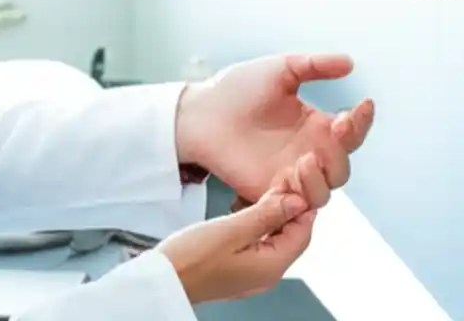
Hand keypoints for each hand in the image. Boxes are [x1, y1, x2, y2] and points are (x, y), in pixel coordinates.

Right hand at [160, 158, 324, 303]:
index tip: (294, 181)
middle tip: (278, 182)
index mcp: (271, 267)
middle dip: (288, 209)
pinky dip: (258, 227)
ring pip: (275, 240)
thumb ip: (266, 215)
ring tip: (262, 194)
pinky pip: (259, 246)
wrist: (160, 282)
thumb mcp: (231, 229)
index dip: (302, 204)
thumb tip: (296, 202)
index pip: (303, 231)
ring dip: (272, 216)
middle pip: (291, 237)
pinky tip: (245, 212)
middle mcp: (266, 275)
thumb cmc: (189, 259)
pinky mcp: (237, 272)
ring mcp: (251, 276)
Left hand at [175, 54, 374, 207]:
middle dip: (344, 150)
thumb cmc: (237, 89)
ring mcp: (288, 176)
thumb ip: (315, 66)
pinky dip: (300, 195)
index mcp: (315, 127)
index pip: (350, 132)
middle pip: (343, 167)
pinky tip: (294, 174)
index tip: (362, 104)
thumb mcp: (282, 70)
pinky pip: (295, 206)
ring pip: (325, 192)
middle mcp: (307, 154)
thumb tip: (350, 63)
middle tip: (334, 127)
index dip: (362, 121)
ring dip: (323, 177)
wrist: (202, 112)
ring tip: (306, 158)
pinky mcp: (269, 192)